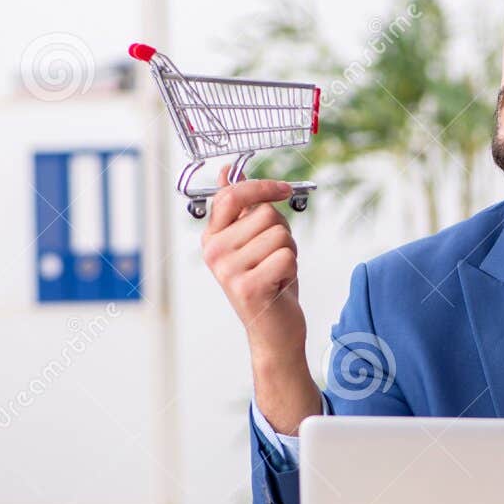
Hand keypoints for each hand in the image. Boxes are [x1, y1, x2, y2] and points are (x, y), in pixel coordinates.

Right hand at [202, 171, 304, 351]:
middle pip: (266, 214)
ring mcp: (228, 270)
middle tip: (273, 258)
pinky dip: (292, 269)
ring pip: (280, 234)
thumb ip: (241, 208)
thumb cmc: (267, 282)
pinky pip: (287, 256)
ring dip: (288, 252)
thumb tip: (227, 172)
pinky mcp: (247, 287)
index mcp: (212, 237)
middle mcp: (214, 252)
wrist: (273, 331)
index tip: (284, 189)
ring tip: (276, 272)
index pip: (232, 195)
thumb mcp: (252, 241)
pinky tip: (279, 285)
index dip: (262, 186)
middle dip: (282, 232)